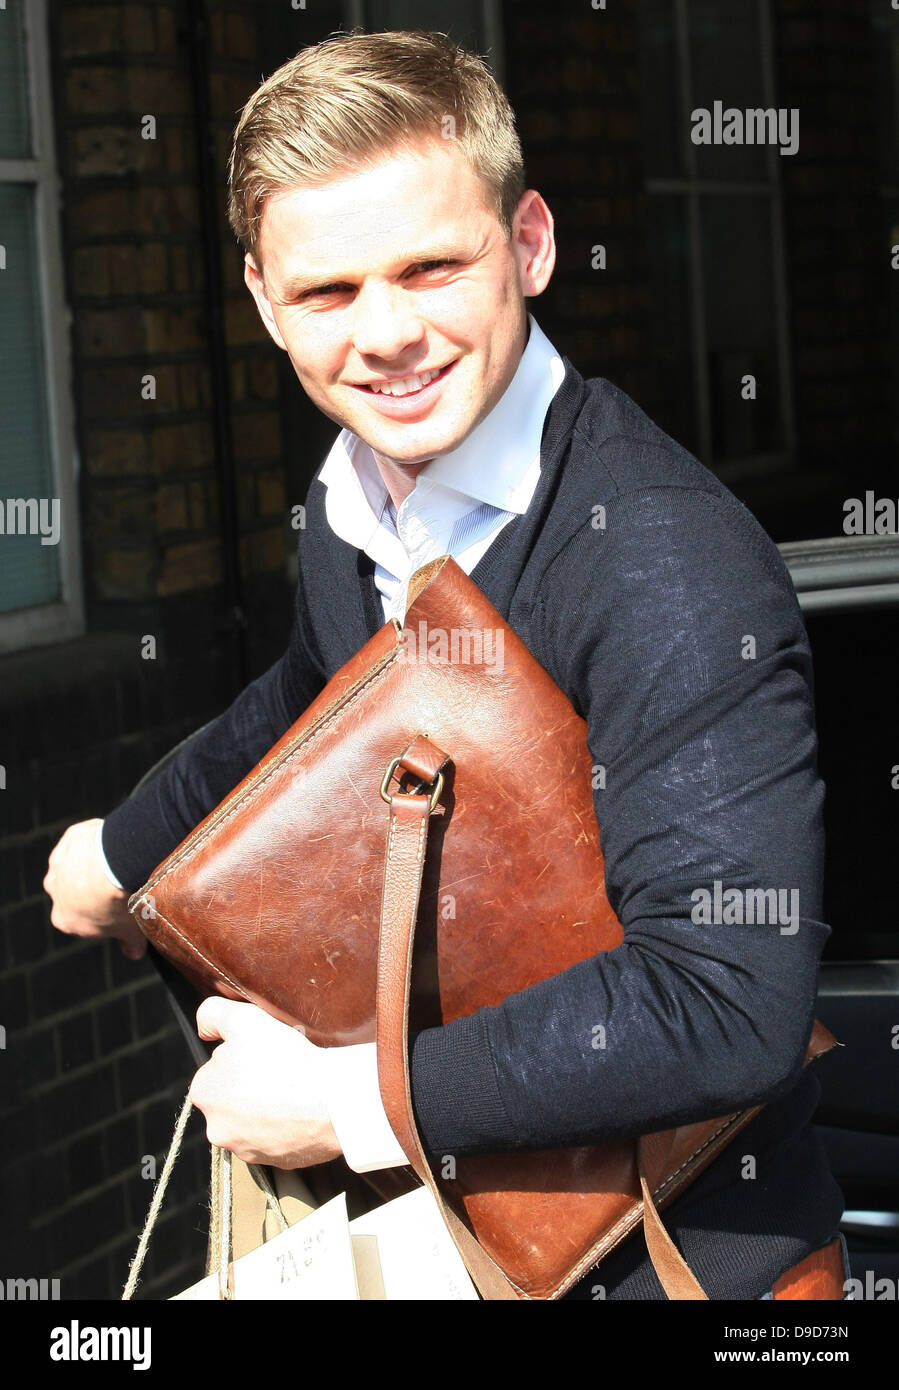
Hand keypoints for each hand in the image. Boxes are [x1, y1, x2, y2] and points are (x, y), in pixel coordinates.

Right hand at [44, 818, 146, 958]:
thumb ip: (130, 944)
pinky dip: (98, 842)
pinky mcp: (70, 839)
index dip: (101, 915)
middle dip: (93, 888)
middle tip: (122, 885)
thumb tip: (135, 953)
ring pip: (78, 863)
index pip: (81, 920)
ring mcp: (59, 863)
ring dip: (95, 863)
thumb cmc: (121, 903)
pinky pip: (85, 840)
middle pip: (75, 890)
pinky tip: (117, 846)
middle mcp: (54, 891)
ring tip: (122, 864)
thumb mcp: (130, 930)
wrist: (115, 867)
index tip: (119, 909)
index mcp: (63, 919)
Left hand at [189, 999, 341, 1168]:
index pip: (218, 1069)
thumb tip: (204, 1026)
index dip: (241, 1057)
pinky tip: (301, 1110)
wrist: (332, 1102)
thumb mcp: (246, 1019)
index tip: (262, 1054)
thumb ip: (213, 1014)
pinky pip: (276, 1139)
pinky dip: (286, 1127)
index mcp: (205, 1092)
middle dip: (251, 1085)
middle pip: (233, 1097)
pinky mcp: (274, 1161)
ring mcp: (246, 1149)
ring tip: (294, 1091)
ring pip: (254, 1120)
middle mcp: (217, 1127)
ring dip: (268, 1107)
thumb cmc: (288, 1062)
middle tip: (279, 1071)